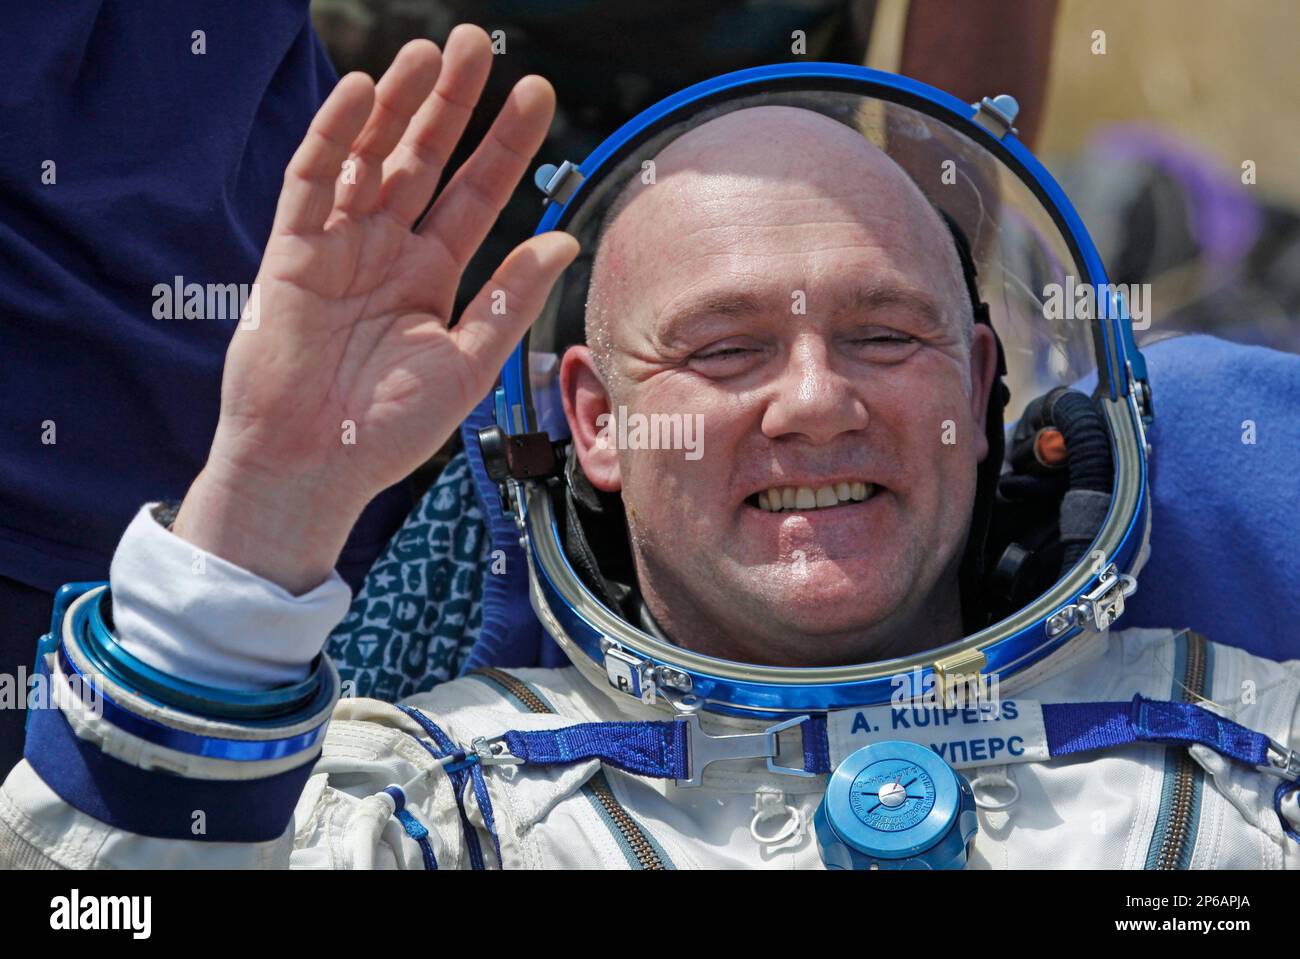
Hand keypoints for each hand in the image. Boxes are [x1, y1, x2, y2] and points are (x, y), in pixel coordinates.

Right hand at [174, 26, 578, 592]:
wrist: (313, 469)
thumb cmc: (388, 429)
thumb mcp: (466, 363)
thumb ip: (509, 299)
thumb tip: (565, 238)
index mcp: (433, 276)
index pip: (476, 194)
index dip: (505, 145)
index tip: (536, 94)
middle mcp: (388, 251)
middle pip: (424, 159)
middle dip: (450, 104)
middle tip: (475, 45)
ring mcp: (338, 247)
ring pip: (369, 157)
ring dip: (396, 105)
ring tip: (428, 54)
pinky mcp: (289, 253)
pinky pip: (311, 182)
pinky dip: (333, 139)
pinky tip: (361, 95)